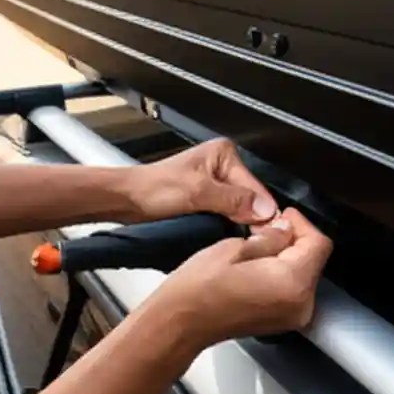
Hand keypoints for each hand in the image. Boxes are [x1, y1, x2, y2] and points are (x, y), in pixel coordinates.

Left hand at [125, 138, 277, 224]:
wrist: (126, 200)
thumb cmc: (151, 190)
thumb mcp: (197, 193)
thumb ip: (232, 200)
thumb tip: (264, 209)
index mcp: (223, 154)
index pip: (255, 186)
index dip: (261, 211)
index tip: (267, 232)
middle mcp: (221, 165)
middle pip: (250, 198)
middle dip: (251, 218)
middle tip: (255, 239)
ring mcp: (214, 183)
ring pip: (240, 208)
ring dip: (240, 223)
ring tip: (241, 239)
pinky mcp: (206, 199)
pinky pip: (227, 214)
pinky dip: (228, 225)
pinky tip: (227, 235)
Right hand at [142, 208, 332, 348]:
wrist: (180, 324)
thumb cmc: (198, 290)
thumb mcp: (233, 247)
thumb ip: (270, 236)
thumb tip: (285, 229)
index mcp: (292, 283)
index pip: (318, 244)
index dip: (301, 224)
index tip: (283, 215)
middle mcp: (300, 304)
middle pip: (314, 259)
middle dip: (294, 239)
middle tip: (266, 229)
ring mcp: (293, 316)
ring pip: (305, 272)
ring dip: (288, 256)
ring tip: (258, 247)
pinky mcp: (283, 321)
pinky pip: (294, 289)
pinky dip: (282, 274)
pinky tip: (258, 268)